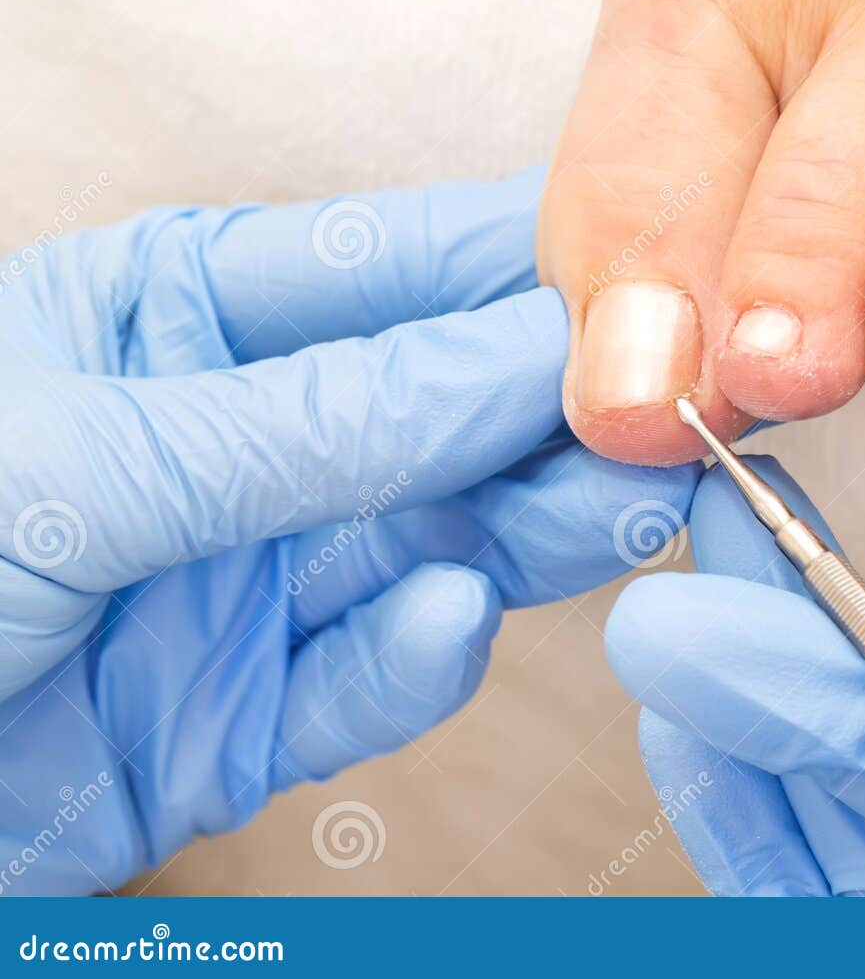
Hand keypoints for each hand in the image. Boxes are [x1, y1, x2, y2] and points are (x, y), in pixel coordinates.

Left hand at [0, 170, 696, 893]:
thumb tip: (508, 365)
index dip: (524, 277)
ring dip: (528, 530)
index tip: (651, 289)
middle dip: (554, 415)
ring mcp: (254, 576)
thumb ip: (310, 419)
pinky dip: (416, 662)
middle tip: (669, 423)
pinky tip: (443, 625)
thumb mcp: (80, 458)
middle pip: (443, 412)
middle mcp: (242, 438)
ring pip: (437, 541)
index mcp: (182, 316)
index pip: (392, 267)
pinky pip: (370, 679)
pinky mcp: (255, 711)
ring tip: (614, 515)